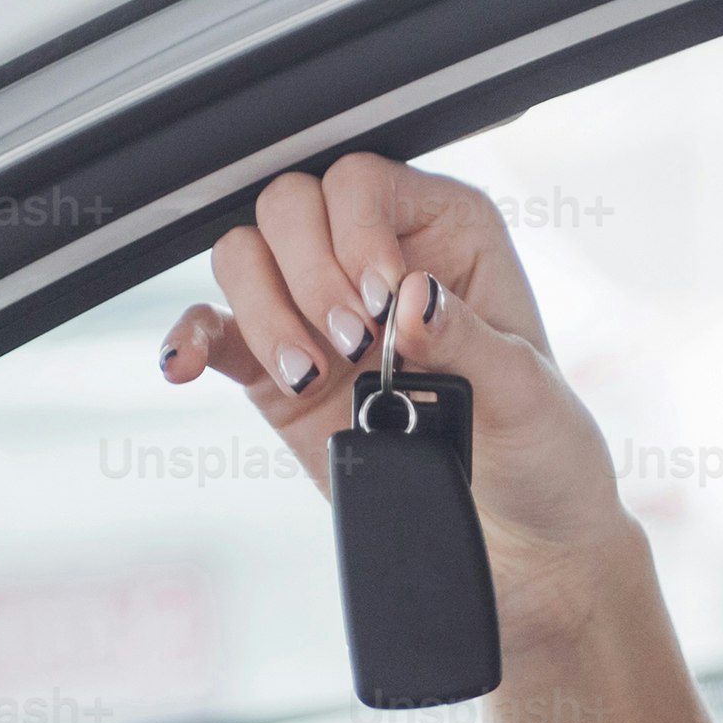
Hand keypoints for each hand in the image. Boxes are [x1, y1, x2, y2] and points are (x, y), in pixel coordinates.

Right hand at [157, 151, 639, 651]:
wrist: (516, 538)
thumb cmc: (538, 450)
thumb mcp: (527, 393)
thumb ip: (469, 340)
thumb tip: (413, 297)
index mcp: (443, 233)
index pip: (364, 183)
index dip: (358, 233)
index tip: (383, 302)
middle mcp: (373, 258)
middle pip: (290, 207)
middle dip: (309, 274)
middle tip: (351, 344)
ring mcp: (317, 312)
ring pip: (243, 259)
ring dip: (263, 314)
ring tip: (311, 375)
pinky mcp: (276, 372)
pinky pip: (213, 333)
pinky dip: (192, 340)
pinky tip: (184, 365)